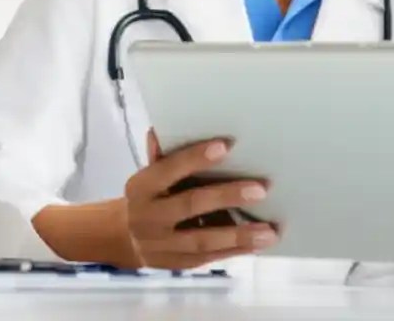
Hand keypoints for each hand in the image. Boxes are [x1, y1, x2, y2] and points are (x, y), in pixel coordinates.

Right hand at [121, 129, 278, 268]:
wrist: (125, 237)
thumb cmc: (151, 195)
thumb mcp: (151, 174)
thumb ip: (163, 156)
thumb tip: (164, 130)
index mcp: (141, 187)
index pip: (168, 170)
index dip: (195, 158)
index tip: (226, 146)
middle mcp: (147, 217)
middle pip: (189, 205)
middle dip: (226, 197)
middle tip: (261, 189)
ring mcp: (160, 245)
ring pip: (201, 240)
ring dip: (238, 235)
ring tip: (269, 230)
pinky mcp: (176, 264)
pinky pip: (208, 258)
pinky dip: (235, 251)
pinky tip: (259, 244)